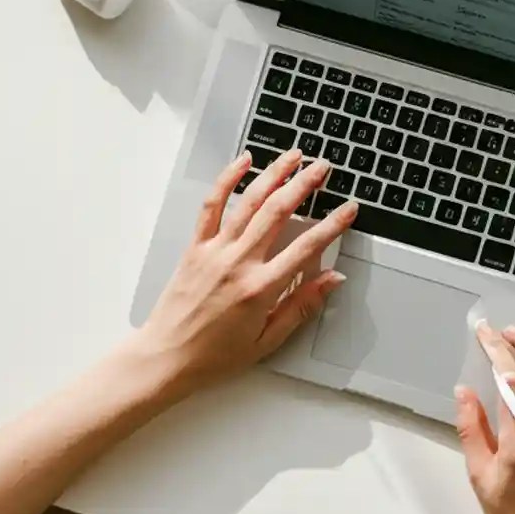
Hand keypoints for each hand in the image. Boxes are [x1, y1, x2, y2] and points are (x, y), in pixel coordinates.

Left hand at [125, 148, 357, 400]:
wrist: (165, 357)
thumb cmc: (215, 356)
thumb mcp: (268, 340)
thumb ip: (302, 305)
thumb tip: (332, 279)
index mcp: (260, 288)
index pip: (307, 247)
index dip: (333, 224)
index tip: (349, 209)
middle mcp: (238, 263)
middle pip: (278, 212)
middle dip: (305, 184)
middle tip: (324, 168)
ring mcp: (215, 251)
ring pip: (249, 201)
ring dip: (273, 174)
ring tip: (294, 156)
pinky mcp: (196, 247)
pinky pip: (212, 206)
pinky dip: (227, 180)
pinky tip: (243, 162)